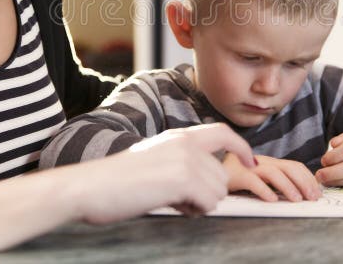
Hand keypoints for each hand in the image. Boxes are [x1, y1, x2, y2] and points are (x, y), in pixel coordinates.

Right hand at [73, 123, 255, 222]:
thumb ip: (180, 163)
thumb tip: (204, 183)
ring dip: (200, 204)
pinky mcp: (183, 177)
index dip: (241, 146)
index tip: (251, 161)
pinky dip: (194, 211)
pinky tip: (170, 205)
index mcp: (177, 136)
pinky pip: (209, 202)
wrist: (91, 186)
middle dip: (208, 194)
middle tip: (179, 200)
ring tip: (170, 201)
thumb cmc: (116, 181)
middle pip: (223, 174)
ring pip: (219, 190)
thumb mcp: (153, 160)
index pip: (222, 131)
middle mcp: (185, 143)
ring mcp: (186, 158)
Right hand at [224, 154, 321, 201]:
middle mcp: (262, 162)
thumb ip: (276, 182)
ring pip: (273, 173)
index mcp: (270, 162)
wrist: (209, 169)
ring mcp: (249, 167)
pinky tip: (272, 200)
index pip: (294, 166)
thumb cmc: (237, 178)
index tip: (317, 193)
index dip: (308, 178)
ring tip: (297, 200)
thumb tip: (301, 194)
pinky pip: (253, 181)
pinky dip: (264, 190)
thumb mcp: (260, 178)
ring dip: (288, 186)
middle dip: (304, 182)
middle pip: (288, 167)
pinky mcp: (236, 175)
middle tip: (312, 198)